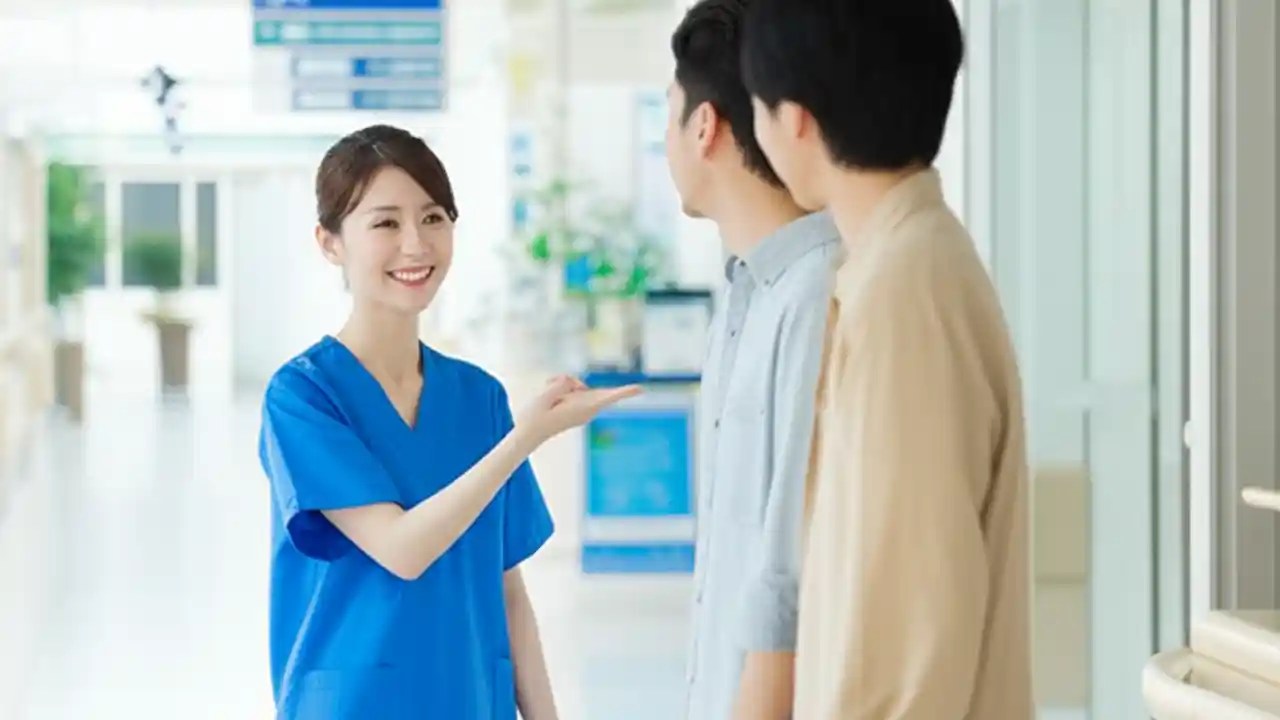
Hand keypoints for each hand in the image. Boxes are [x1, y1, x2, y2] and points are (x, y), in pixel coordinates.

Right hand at [516, 375, 641, 442]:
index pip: (607, 398)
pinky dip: (558, 388)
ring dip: (560, 385)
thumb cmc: (535, 418)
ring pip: (575, 385)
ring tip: (547, 398)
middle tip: (551, 388)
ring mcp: (581, 408)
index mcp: (582, 409)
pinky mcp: (575, 407)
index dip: (624, 392)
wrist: (527, 434)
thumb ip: (560, 385)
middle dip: (568, 382)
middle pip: (584, 384)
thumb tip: (569, 381)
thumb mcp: (544, 397)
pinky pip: (570, 389)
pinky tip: (547, 395)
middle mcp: (586, 409)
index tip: (641, 389)